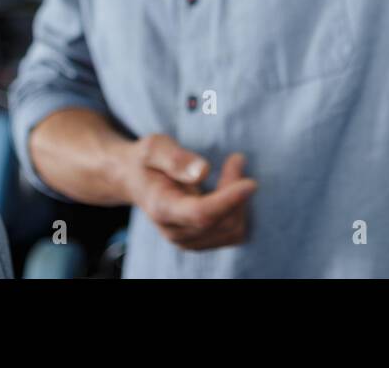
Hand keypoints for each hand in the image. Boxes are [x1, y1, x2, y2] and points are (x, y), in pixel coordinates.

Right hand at [120, 135, 255, 250]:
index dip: (228, 200)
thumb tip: (203, 171)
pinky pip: (233, 233)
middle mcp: (175, 232)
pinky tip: (229, 189)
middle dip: (235, 190)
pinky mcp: (202, 242)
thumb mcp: (154, 147)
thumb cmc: (147, 160)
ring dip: (240, 200)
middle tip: (236, 159)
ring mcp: (188, 241)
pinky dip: (239, 210)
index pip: (200, 214)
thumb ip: (176, 159)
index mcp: (161, 208)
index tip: (252, 183)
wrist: (136, 179)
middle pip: (222, 221)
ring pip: (232, 230)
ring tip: (231, 169)